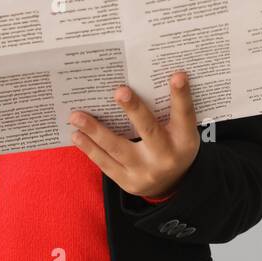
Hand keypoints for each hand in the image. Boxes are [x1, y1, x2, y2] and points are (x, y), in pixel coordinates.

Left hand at [67, 70, 199, 199]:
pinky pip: (105, 163)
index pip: (184, 115)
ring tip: (77, 116)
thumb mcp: (180, 131)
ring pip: (118, 148)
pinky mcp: (127, 182)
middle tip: (120, 90)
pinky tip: (77, 135)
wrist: (170, 185)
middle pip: (149, 131)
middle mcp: (167, 157)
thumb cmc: (173, 145)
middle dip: (134, 110)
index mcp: (184, 140)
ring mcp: (146, 172)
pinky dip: (90, 148)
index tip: (177, 75)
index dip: (181, 96)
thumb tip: (142, 79)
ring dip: (95, 131)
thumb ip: (168, 111)